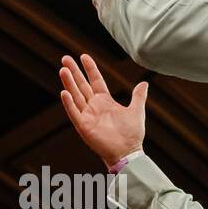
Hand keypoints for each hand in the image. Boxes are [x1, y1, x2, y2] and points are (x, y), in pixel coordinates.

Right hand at [58, 54, 147, 168]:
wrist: (128, 152)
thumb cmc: (132, 134)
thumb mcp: (137, 111)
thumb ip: (138, 96)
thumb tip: (144, 83)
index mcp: (105, 101)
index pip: (95, 81)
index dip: (90, 69)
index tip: (84, 56)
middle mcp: (94, 107)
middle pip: (82, 85)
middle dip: (74, 72)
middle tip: (65, 58)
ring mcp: (88, 116)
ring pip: (76, 96)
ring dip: (69, 83)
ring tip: (63, 70)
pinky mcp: (84, 126)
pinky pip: (74, 113)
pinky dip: (69, 103)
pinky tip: (64, 92)